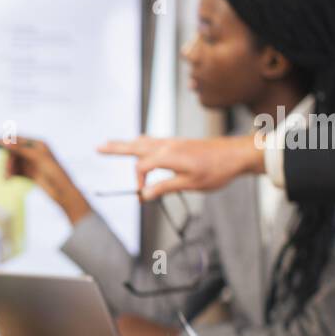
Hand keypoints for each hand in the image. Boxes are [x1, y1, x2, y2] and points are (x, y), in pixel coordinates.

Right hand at [0, 135, 89, 223]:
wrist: (62, 191)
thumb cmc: (54, 172)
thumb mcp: (37, 158)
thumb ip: (20, 149)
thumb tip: (5, 142)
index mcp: (37, 144)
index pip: (16, 139)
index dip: (2, 141)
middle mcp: (33, 152)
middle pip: (13, 152)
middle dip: (7, 160)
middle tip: (6, 171)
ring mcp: (31, 163)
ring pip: (13, 163)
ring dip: (8, 169)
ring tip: (8, 178)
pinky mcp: (29, 174)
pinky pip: (16, 171)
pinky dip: (11, 174)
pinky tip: (9, 180)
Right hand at [98, 134, 263, 199]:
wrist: (236, 155)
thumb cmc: (216, 170)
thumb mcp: (190, 184)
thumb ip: (164, 187)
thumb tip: (143, 194)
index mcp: (167, 155)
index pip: (141, 167)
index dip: (139, 182)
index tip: (143, 194)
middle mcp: (166, 145)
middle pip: (135, 146)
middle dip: (116, 148)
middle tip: (98, 148)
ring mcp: (172, 142)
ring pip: (144, 141)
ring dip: (127, 144)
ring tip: (112, 145)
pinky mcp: (178, 142)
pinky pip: (154, 141)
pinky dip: (141, 143)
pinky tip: (139, 145)